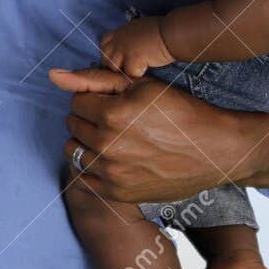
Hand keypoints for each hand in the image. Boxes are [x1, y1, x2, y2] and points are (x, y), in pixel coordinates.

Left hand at [49, 70, 253, 202]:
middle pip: (73, 125)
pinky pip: (84, 177)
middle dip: (89, 119)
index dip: (94, 99)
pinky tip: (113, 159)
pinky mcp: (118, 193)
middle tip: (116, 120)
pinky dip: (92, 167)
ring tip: (113, 138)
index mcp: (111, 114)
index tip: (113, 103)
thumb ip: (93, 79)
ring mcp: (112, 173)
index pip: (76, 101)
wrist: (216, 151)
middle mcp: (108, 146)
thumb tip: (53, 75)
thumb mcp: (140, 86)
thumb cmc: (180, 112)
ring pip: (74, 150)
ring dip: (87, 142)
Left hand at [98, 14, 174, 76]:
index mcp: (120, 32)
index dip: (109, 51)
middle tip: (128, 68)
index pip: (104, 43)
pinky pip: (129, 73)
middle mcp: (118, 40)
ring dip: (124, 71)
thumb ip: (129, 37)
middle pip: (106, 57)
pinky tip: (146, 71)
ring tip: (136, 70)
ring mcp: (123, 50)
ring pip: (114, 67)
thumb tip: (129, 45)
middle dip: (114, 65)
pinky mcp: (132, 59)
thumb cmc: (160, 30)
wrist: (170, 33)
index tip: (119, 57)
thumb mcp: (138, 29)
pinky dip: (137, 75)